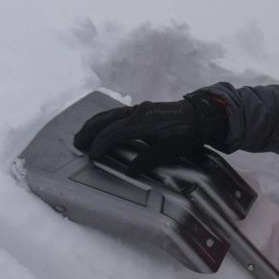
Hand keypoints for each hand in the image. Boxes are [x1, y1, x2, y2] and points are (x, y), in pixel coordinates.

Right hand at [73, 93, 227, 173]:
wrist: (200, 116)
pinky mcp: (142, 109)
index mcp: (142, 122)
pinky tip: (101, 125)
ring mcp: (139, 109)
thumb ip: (150, 159)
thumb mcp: (171, 149)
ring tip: (83, 134)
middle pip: (107, 121)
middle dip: (90, 132)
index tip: (92, 154)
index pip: (115, 133)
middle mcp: (137, 112)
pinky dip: (105, 119)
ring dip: (95, 124)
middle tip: (77, 143)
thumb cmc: (186, 134)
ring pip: (110, 115)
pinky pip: (117, 113)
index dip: (102, 144)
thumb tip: (131, 170)